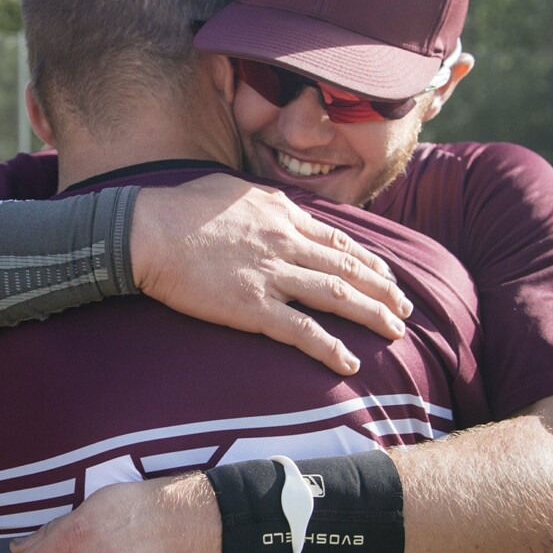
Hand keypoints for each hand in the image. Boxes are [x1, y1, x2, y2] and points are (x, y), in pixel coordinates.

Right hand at [129, 175, 410, 375]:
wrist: (147, 230)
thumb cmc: (179, 208)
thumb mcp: (232, 190)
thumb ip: (261, 202)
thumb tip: (275, 207)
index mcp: (282, 214)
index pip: (338, 240)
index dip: (369, 260)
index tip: (388, 276)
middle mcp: (286, 242)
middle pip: (348, 268)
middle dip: (383, 290)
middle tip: (405, 309)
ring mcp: (272, 275)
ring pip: (337, 295)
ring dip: (371, 314)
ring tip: (395, 331)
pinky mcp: (252, 307)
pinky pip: (302, 330)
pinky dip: (329, 347)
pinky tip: (350, 362)